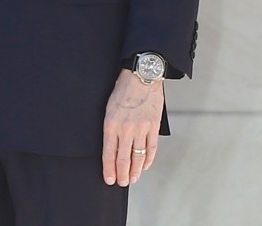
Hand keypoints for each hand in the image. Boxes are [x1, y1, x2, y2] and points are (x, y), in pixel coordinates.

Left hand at [102, 69, 163, 185]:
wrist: (141, 77)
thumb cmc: (122, 91)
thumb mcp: (108, 108)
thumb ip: (110, 127)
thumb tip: (110, 146)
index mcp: (110, 124)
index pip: (108, 153)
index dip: (108, 169)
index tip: (109, 180)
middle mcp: (125, 129)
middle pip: (123, 159)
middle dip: (121, 174)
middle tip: (120, 184)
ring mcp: (141, 129)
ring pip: (138, 157)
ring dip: (135, 171)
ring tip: (131, 179)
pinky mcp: (153, 127)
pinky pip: (151, 148)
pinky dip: (147, 160)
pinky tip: (143, 167)